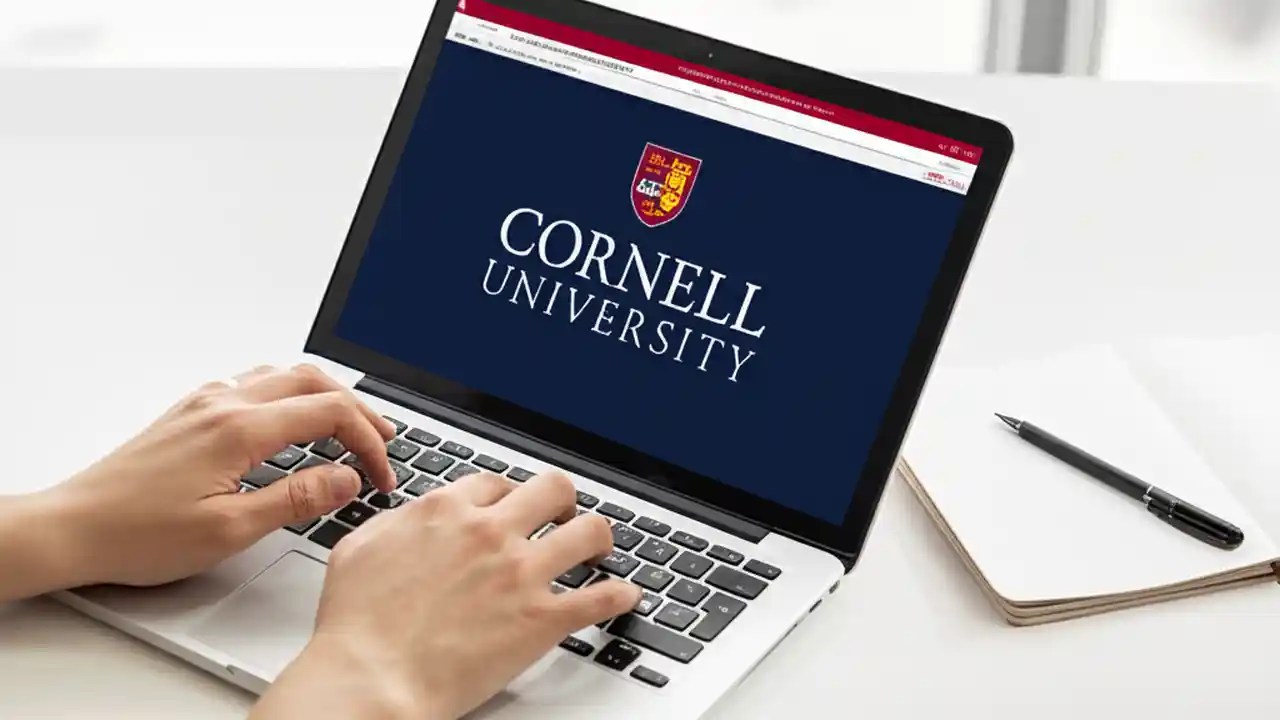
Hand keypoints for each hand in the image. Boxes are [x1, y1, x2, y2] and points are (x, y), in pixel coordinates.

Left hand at [10, 364, 395, 592]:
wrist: (72, 528)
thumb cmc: (138, 534)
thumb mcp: (230, 530)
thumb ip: (296, 499)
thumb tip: (345, 478)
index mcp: (238, 429)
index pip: (329, 414)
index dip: (368, 441)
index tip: (380, 475)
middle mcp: (222, 404)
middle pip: (314, 380)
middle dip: (358, 408)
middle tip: (383, 441)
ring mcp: (204, 403)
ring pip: (284, 374)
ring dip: (325, 395)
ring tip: (348, 426)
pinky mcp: (190, 413)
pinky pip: (254, 383)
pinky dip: (290, 394)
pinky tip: (291, 421)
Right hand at [252, 472, 640, 719]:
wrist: (370, 680)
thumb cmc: (355, 626)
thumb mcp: (357, 549)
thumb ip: (394, 522)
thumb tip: (412, 515)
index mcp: (446, 512)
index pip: (497, 484)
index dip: (510, 497)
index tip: (514, 511)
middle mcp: (490, 533)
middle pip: (553, 489)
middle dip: (562, 501)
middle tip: (562, 518)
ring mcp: (520, 574)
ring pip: (590, 531)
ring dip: (599, 539)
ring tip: (598, 551)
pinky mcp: (542, 619)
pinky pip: (602, 597)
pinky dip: (620, 595)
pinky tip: (625, 595)